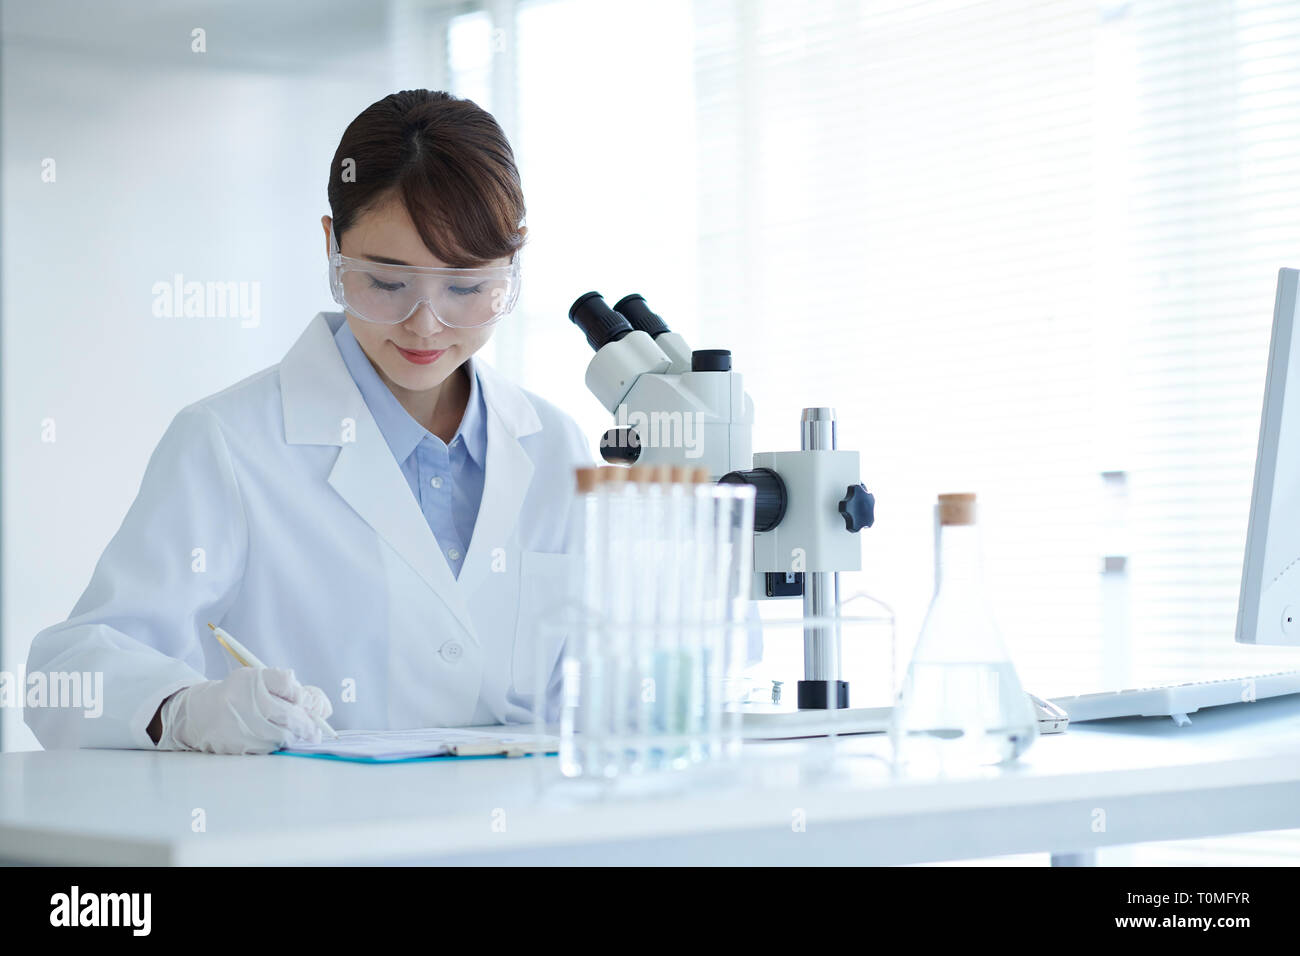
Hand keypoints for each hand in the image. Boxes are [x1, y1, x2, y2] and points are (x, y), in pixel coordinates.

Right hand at [156, 667, 330, 754]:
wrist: (201, 713)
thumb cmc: (238, 694)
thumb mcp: (258, 679)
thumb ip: (285, 684)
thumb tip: (316, 703)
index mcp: (253, 681)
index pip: (287, 684)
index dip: (301, 695)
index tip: (304, 702)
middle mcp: (247, 702)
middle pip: (291, 715)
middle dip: (308, 725)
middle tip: (315, 732)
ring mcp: (242, 726)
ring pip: (283, 736)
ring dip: (294, 737)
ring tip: (297, 736)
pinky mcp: (238, 745)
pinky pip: (269, 748)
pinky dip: (278, 746)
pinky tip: (277, 741)